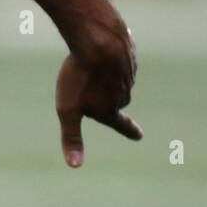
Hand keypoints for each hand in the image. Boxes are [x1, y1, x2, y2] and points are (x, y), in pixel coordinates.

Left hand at [55, 25, 139, 167]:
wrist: (98, 40)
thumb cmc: (80, 77)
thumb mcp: (68, 110)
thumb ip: (72, 137)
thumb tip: (74, 165)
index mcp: (110, 108)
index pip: (121, 124)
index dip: (129, 130)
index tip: (138, 135)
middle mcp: (124, 92)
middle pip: (114, 98)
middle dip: (105, 96)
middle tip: (90, 84)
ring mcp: (128, 71)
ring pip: (115, 76)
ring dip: (105, 74)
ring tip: (90, 64)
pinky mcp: (128, 51)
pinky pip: (117, 57)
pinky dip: (109, 56)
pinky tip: (99, 47)